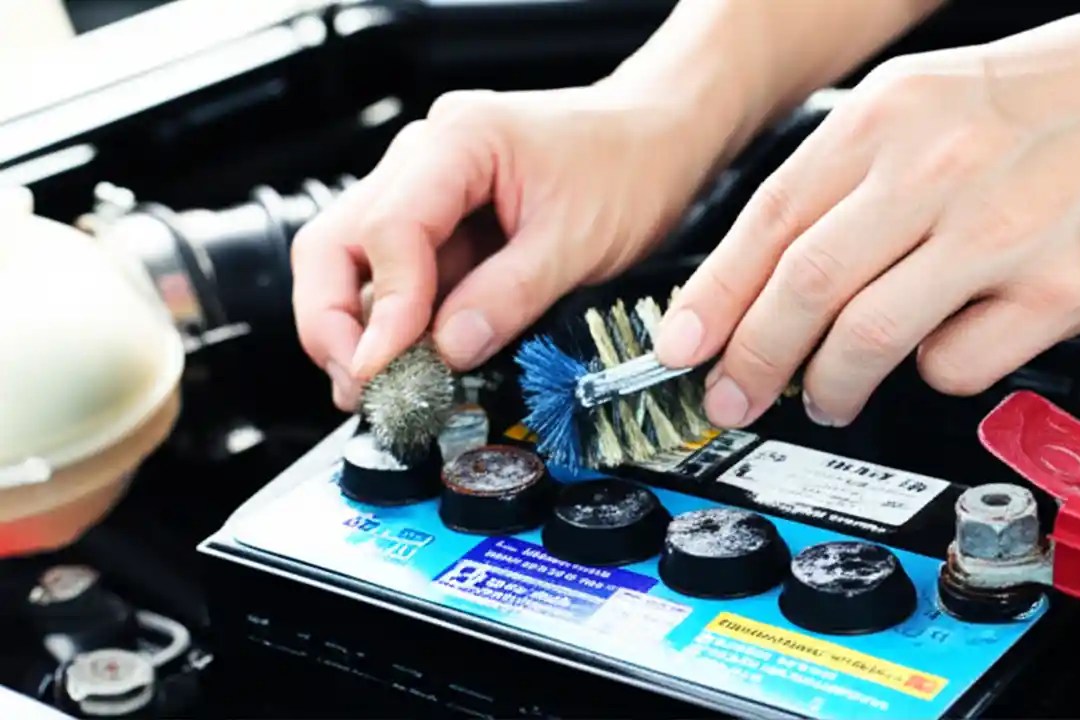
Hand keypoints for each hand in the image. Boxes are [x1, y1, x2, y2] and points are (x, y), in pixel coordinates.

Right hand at [291, 85, 727, 409]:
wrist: (660, 138)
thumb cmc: (630, 165)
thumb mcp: (578, 242)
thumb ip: (508, 297)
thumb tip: (448, 352)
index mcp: (457, 142)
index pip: (386, 230)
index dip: (382, 310)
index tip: (386, 368)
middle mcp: (425, 157)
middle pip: (336, 244)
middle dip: (335, 322)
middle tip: (361, 386)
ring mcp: (428, 187)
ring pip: (356, 262)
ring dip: (362, 328)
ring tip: (386, 386)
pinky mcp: (444, 219)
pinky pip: (399, 273)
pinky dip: (399, 321)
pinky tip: (415, 362)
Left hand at [656, 0, 1079, 428]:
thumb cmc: (1044, 104)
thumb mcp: (924, 108)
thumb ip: (849, 188)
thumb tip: (772, 281)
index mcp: (888, 119)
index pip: (768, 220)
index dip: (713, 295)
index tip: (681, 347)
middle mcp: (935, 169)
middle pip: (803, 288)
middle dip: (751, 360)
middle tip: (731, 398)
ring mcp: (998, 231)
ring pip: (868, 337)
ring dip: (829, 386)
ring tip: (825, 398)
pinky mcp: (1057, 289)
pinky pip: (959, 364)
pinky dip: (933, 375)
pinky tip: (940, 353)